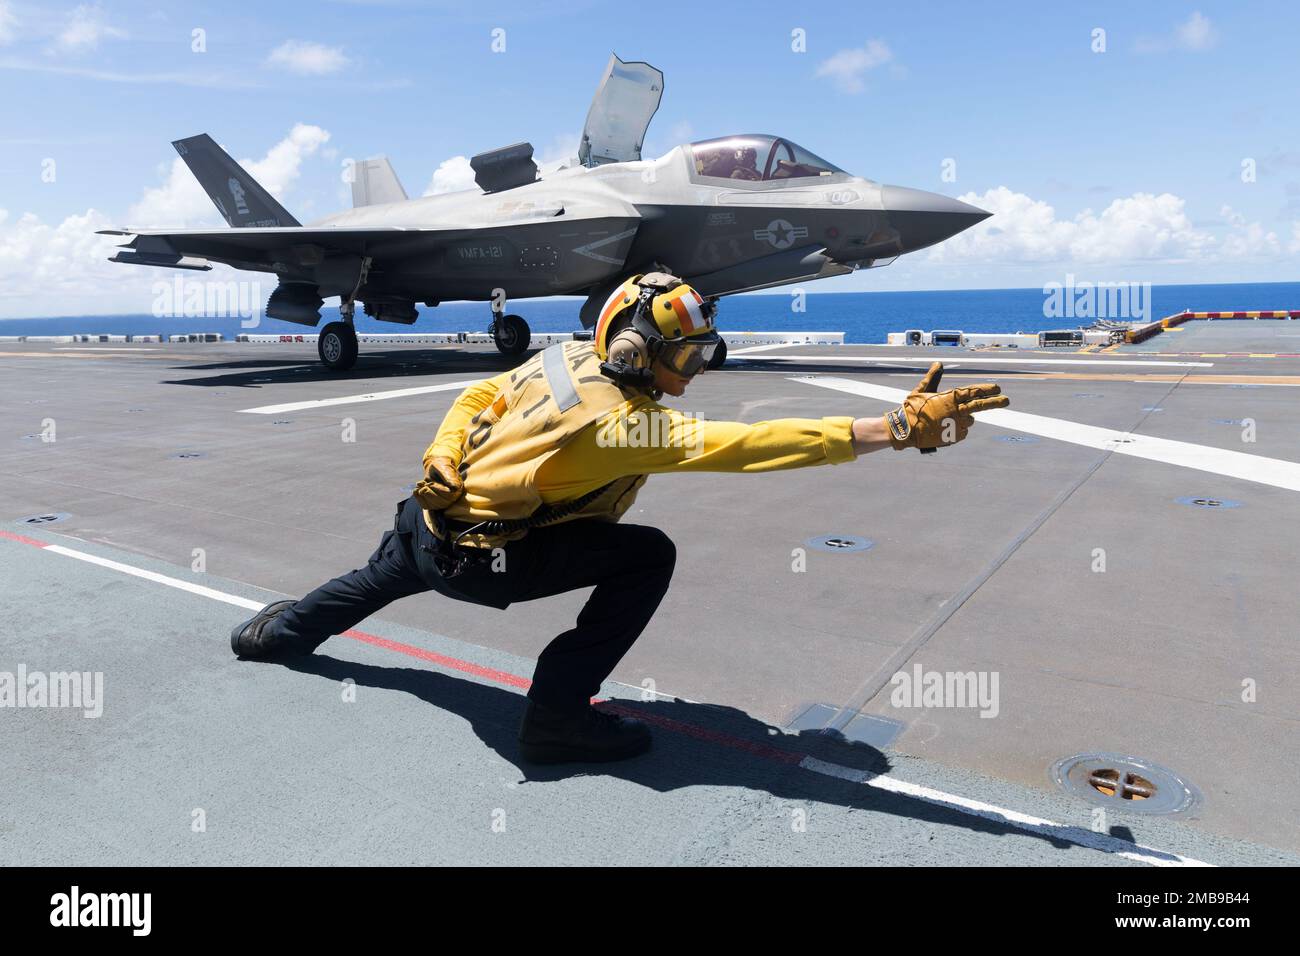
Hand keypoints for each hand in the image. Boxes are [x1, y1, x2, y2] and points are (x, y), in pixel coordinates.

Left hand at [413, 456, 463, 509]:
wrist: (434, 467)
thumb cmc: (440, 466)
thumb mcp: (443, 468)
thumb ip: (448, 477)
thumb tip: (454, 486)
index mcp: (457, 488)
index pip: (449, 495)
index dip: (438, 490)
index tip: (430, 483)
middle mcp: (452, 497)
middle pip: (442, 503)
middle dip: (430, 494)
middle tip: (423, 484)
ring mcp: (443, 501)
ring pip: (433, 506)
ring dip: (423, 495)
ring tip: (420, 485)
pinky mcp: (434, 503)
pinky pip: (426, 506)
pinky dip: (418, 498)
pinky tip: (416, 490)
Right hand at [884, 362, 1008, 450]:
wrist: (905, 430)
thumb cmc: (913, 409)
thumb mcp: (921, 390)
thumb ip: (933, 377)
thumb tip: (938, 363)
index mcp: (950, 397)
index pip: (973, 392)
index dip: (987, 389)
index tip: (998, 388)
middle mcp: (956, 410)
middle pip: (980, 405)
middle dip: (996, 402)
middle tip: (1007, 400)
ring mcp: (957, 424)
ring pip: (968, 420)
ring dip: (963, 419)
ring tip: (944, 419)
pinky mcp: (955, 437)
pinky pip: (962, 432)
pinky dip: (956, 429)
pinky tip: (944, 428)